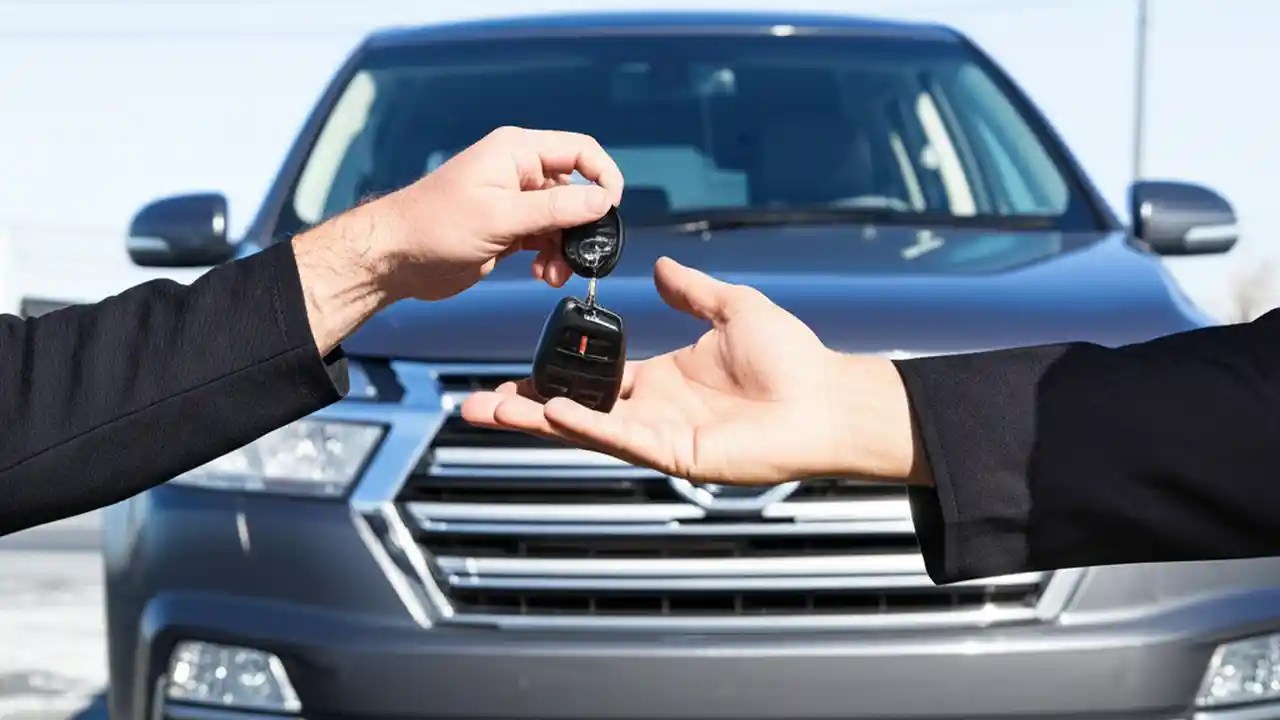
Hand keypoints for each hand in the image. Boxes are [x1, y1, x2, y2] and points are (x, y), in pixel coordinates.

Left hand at [292, 126, 623, 353]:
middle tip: (580, 256)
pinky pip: (545, 239)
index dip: (603, 177)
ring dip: (565, 248)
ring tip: (553, 273)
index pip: (580, 151)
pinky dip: (550, 258)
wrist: (396, 258)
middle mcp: (519, 171)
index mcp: (517, 152)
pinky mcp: (508, 228)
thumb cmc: (435, 227)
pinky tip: (541, 274)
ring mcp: (514, 201)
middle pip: (576, 190)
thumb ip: (556, 208)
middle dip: (582, 225)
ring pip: (563, 220)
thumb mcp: (502, 217)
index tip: (611, 211)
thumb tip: (603, 200)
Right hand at [461, 258, 930, 485]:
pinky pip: (624, 438)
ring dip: (539, 421)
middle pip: (576, 410)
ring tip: (491, 411)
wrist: (828, 397)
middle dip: (526, 409)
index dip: (554, 379)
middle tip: (476, 404)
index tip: (513, 374)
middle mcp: (654, 410)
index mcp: (661, 379)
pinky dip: (588, 427)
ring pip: (588, 429)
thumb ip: (693, 290)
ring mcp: (662, 435)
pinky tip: (553, 413)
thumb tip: (665, 266)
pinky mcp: (679, 454)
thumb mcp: (733, 308)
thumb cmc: (793, 358)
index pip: (593, 380)